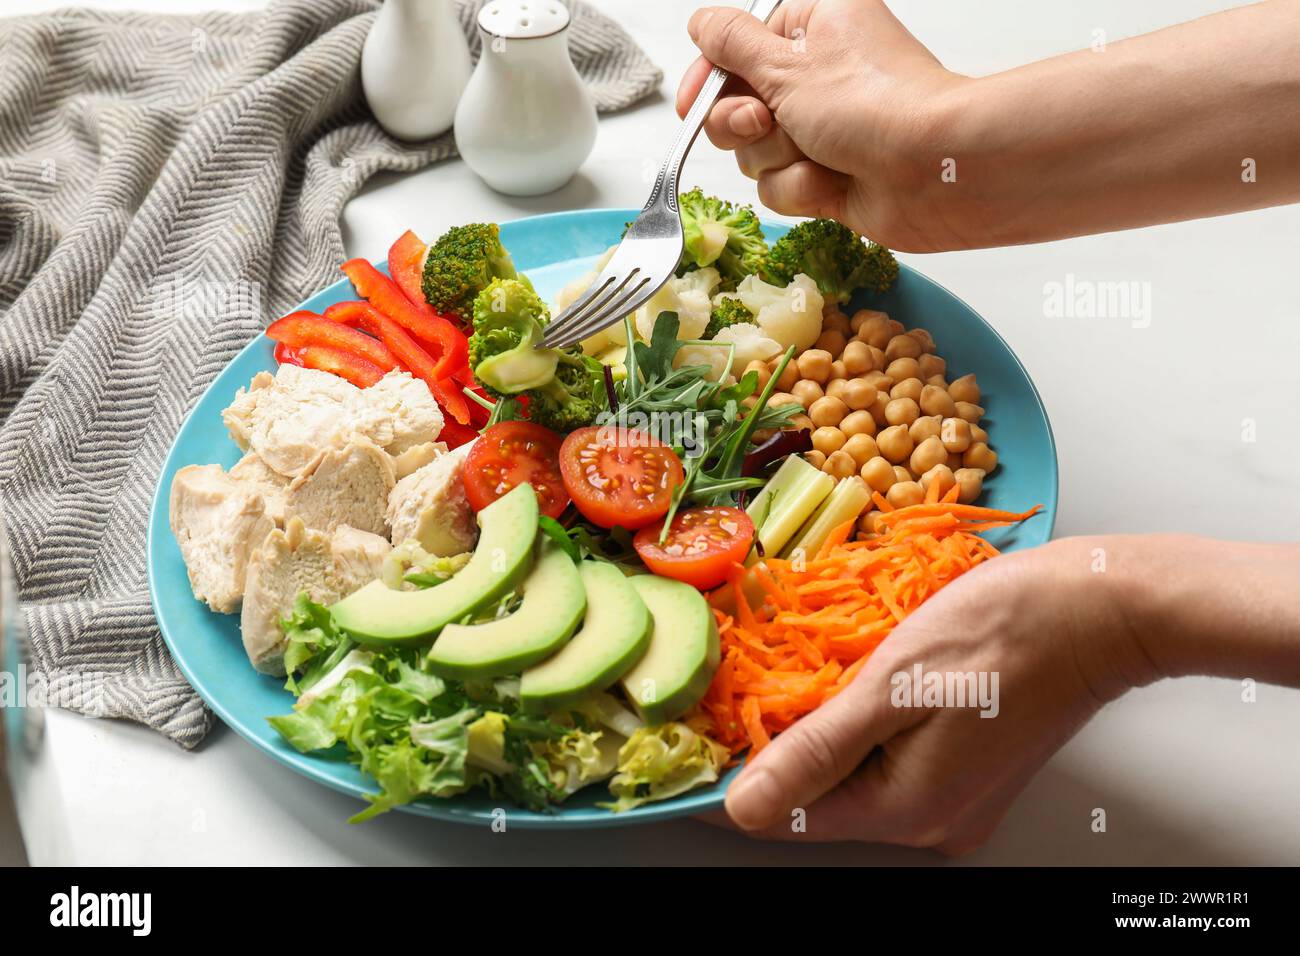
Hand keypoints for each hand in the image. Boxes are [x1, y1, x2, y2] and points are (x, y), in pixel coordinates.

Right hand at [676, 0, 967, 251]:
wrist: (934, 171)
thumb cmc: (874, 105)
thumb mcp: (787, 63)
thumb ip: (733, 44)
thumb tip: (703, 22)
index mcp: (813, 26)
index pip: (736, 47)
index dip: (710, 78)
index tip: (694, 103)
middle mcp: (817, 74)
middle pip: (736, 106)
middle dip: (744, 125)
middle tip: (764, 124)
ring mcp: (823, 128)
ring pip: (756, 153)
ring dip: (779, 158)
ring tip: (817, 152)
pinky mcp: (828, 174)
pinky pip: (781, 186)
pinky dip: (802, 187)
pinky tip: (835, 182)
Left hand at [718, 537, 1155, 853]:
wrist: (1101, 608)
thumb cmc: (1005, 631)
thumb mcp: (893, 685)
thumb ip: (816, 751)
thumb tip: (743, 809)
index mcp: (907, 810)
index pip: (788, 816)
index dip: (741, 771)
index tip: (715, 723)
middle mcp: (931, 822)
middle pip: (822, 796)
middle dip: (787, 738)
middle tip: (776, 673)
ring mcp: (955, 799)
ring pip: (856, 771)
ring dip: (827, 723)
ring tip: (827, 662)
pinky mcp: (968, 769)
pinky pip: (891, 756)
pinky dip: (867, 720)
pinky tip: (869, 673)